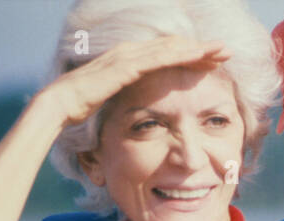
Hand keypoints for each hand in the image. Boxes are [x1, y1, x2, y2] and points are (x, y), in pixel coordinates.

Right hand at [36, 36, 230, 127]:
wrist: (57, 106)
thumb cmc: (81, 109)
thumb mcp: (112, 102)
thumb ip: (127, 99)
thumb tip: (140, 110)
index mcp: (128, 63)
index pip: (165, 56)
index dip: (190, 57)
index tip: (214, 61)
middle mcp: (128, 54)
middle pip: (172, 48)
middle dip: (200, 48)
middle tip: (226, 50)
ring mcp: (126, 57)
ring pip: (169, 49)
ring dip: (196, 49)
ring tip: (221, 50)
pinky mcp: (124, 66)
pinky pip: (157, 59)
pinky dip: (179, 55)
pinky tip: (197, 55)